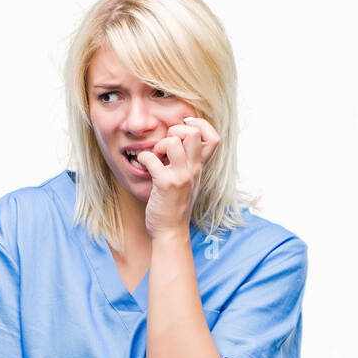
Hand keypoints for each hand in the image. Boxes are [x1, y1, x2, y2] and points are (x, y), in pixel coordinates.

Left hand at [140, 116, 220, 239]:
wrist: (171, 231)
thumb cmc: (175, 205)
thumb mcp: (189, 181)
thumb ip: (187, 163)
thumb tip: (175, 141)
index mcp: (199, 168)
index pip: (214, 137)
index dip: (200, 125)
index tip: (184, 129)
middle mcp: (193, 170)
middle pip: (194, 133)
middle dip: (176, 131)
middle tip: (167, 145)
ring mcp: (181, 177)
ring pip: (174, 142)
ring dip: (160, 144)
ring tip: (157, 156)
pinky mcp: (165, 184)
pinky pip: (151, 158)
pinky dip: (144, 158)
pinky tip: (144, 166)